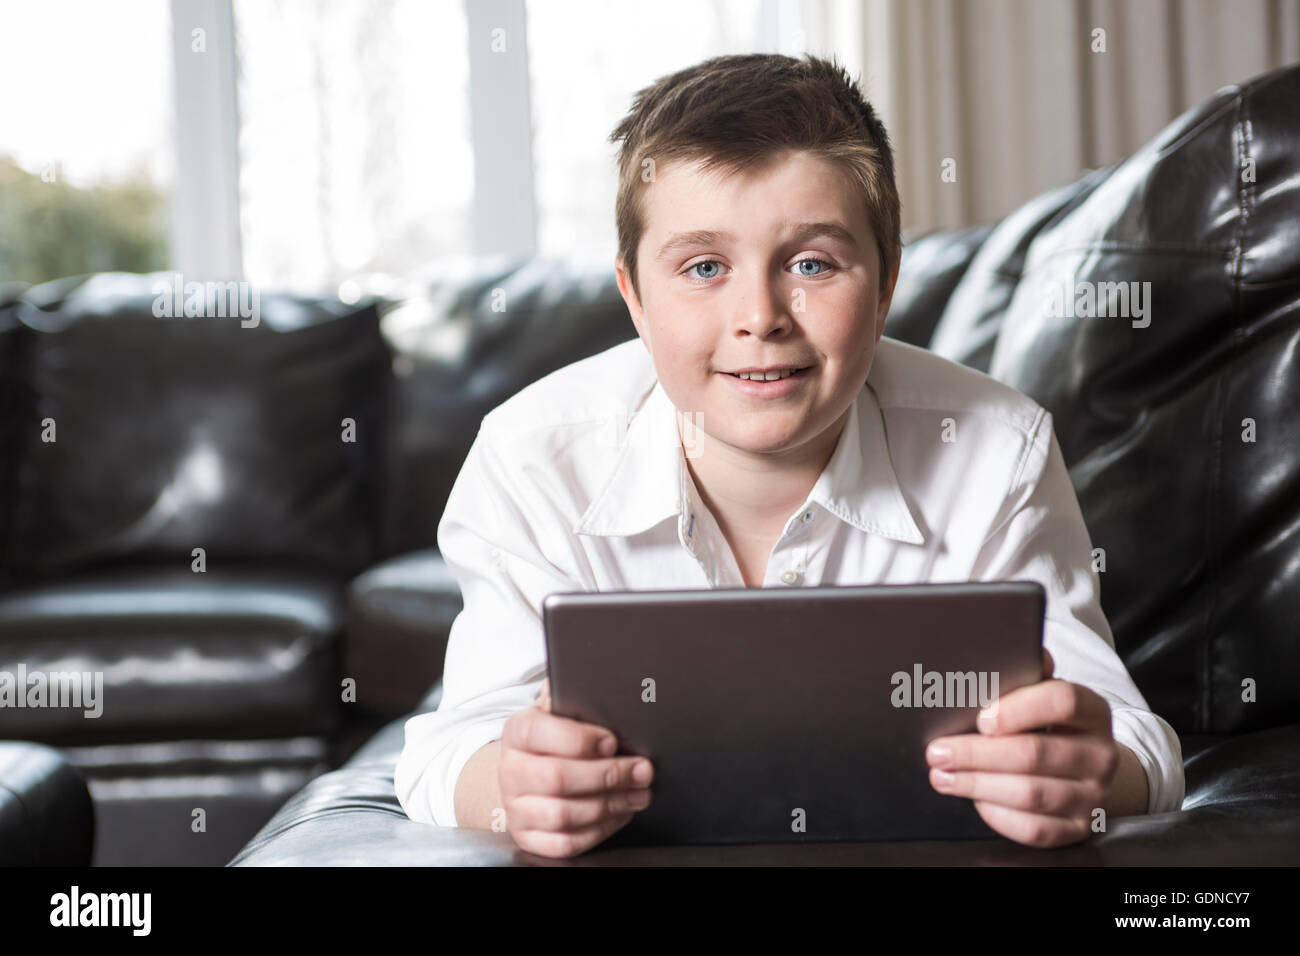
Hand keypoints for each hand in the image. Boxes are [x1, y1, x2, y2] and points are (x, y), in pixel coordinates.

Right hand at [497, 677, 654, 857]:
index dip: (580, 739)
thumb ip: (572, 695)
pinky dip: (600, 830)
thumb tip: (596, 678)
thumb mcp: (558, 711)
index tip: (612, 741)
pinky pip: (565, 842)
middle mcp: (511, 770)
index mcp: (518, 731)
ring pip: (563, 814)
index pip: (540, 732)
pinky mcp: (528, 837)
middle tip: (642, 770)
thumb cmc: (553, 739)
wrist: (525, 775)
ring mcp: (516, 807)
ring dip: (611, 805)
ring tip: (639, 793)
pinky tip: (620, 813)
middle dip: (609, 775)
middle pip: (557, 777)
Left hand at [924, 648, 1121, 846]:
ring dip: (977, 784)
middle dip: (977, 753)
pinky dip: (998, 814)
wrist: (1085, 768)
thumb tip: (993, 654)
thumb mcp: (1042, 693)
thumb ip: (1024, 674)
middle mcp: (1100, 754)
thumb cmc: (1049, 724)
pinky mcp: (1077, 828)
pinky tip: (973, 799)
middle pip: (1035, 753)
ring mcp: (1092, 795)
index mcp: (1092, 711)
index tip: (981, 719)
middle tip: (938, 751)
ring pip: (1030, 794)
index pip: (1062, 701)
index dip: (1019, 709)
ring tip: (942, 775)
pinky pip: (1034, 828)